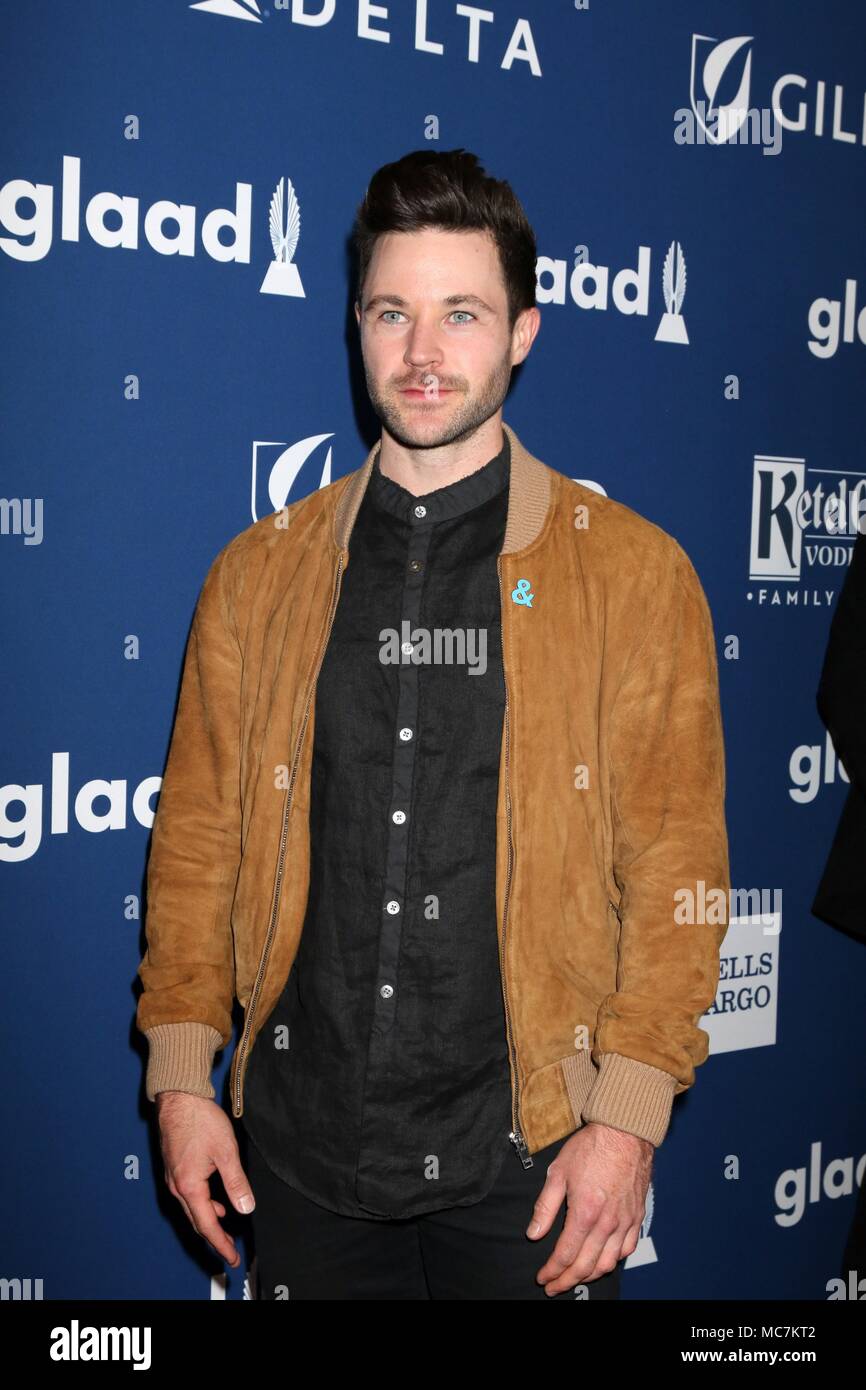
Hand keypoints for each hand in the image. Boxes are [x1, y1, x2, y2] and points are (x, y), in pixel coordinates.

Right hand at [155, 1091, 254, 1267]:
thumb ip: (236, 1182)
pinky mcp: (174, 1167)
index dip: (220, 1243)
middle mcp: (177, 1186)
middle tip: (229, 1250)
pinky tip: (216, 1200)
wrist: (179, 1097)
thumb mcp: (226, 1151)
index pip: (207, 1225)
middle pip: (196, 1221)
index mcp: (189, 1186)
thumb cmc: (200, 1119)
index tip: (231, 1257)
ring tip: (226, 1228)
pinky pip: (188, 1195)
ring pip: (192, 1208)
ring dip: (208, 1220)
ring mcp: (173, 1177)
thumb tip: (246, 1207)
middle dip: (214, 1237)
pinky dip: (203, 1204)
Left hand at [526, 1121, 652, 1294]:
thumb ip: (545, 1207)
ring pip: (608, 1263)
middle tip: (554, 1287)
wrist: (624, 1133)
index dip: (552, 1271)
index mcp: (584, 1212)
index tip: (542, 1278)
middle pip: (586, 1266)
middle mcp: (607, 1223)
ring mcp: (625, 1222)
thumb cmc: (591, 1148)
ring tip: (575, 1276)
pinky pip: (627, 1250)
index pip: (565, 1254)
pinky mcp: (637, 1217)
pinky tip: (603, 1260)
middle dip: (567, 1281)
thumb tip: (533, 1234)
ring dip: (589, 1275)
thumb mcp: (558, 1172)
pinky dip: (613, 1261)